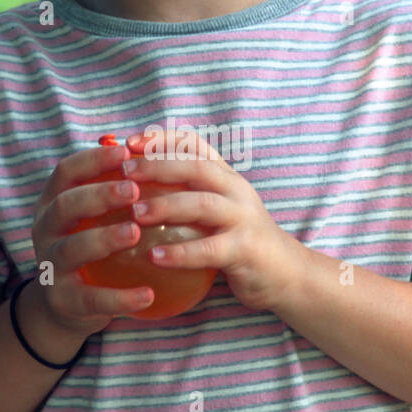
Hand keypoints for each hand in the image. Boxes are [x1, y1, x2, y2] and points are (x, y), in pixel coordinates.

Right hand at [30, 139, 153, 332]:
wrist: (67, 303)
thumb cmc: (93, 245)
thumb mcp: (95, 216)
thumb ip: (119, 188)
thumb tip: (161, 152)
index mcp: (53, 202)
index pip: (66, 172)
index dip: (93, 160)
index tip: (125, 151)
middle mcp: (45, 230)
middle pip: (65, 206)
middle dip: (98, 195)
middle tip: (134, 189)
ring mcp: (50, 265)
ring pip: (72, 250)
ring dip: (103, 239)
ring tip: (136, 233)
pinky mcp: (62, 300)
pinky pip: (92, 298)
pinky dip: (120, 298)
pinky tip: (149, 294)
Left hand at [123, 127, 293, 312]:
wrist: (287, 273)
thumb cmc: (239, 241)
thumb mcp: (218, 211)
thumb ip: (187, 196)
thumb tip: (132, 190)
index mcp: (225, 176)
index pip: (194, 144)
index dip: (162, 138)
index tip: (129, 142)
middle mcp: (236, 190)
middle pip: (195, 166)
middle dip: (157, 165)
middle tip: (124, 172)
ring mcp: (243, 218)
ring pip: (202, 203)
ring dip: (165, 205)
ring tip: (134, 212)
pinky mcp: (245, 249)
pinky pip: (209, 249)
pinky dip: (180, 253)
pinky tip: (154, 257)